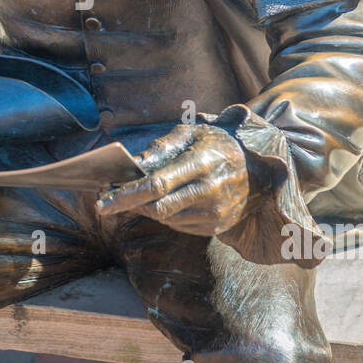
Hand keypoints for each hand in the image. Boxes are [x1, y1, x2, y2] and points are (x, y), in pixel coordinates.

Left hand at [95, 122, 262, 234]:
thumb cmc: (216, 146)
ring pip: (165, 219)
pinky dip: (166, 215)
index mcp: (202, 163)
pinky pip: (178, 226)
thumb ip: (161, 148)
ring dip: (147, 209)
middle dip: (129, 205)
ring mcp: (215, 213)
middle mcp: (210, 191)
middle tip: (108, 201)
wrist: (259, 170)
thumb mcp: (191, 134)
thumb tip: (132, 166)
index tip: (104, 201)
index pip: (158, 185)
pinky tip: (167, 201)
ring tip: (139, 195)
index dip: (127, 194)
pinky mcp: (216, 227)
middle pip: (158, 208)